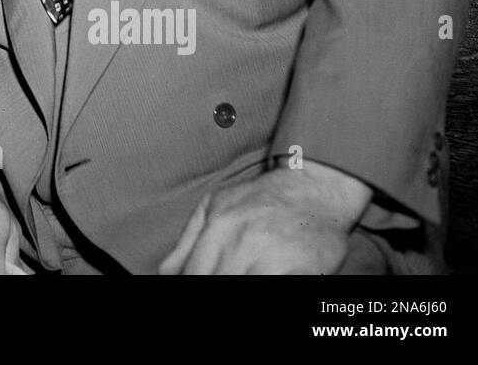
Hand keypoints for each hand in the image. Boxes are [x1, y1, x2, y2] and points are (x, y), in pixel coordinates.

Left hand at [159, 160, 372, 273]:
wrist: (312, 188)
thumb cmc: (259, 200)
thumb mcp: (214, 206)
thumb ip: (187, 241)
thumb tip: (166, 272)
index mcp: (217, 227)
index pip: (191, 274)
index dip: (191, 284)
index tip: (196, 288)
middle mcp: (241, 240)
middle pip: (214, 281)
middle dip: (215, 285)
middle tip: (227, 277)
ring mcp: (270, 254)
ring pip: (241, 285)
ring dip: (241, 286)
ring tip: (245, 277)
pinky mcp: (300, 268)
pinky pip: (274, 288)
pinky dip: (267, 290)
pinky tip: (266, 280)